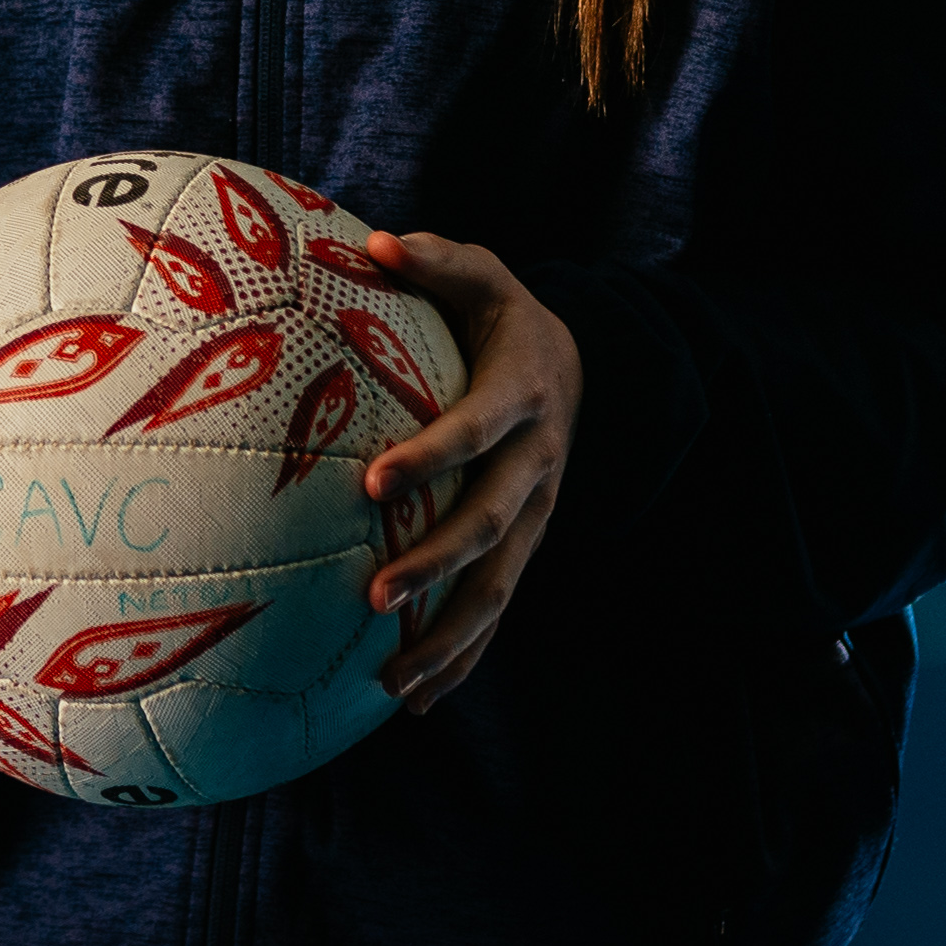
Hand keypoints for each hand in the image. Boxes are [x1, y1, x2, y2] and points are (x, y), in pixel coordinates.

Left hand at [353, 228, 580, 714]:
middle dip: (434, 565)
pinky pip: (498, 612)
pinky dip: (463, 660)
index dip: (428, 456)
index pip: (473, 432)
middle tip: (372, 596)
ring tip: (390, 681)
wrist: (573, 363)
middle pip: (490, 526)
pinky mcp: (528, 547)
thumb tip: (377, 243)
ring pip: (500, 588)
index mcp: (521, 396)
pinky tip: (415, 702)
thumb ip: (433, 258)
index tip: (372, 483)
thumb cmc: (501, 314)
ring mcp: (538, 515)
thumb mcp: (480, 272)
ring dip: (448, 637)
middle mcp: (538, 466)